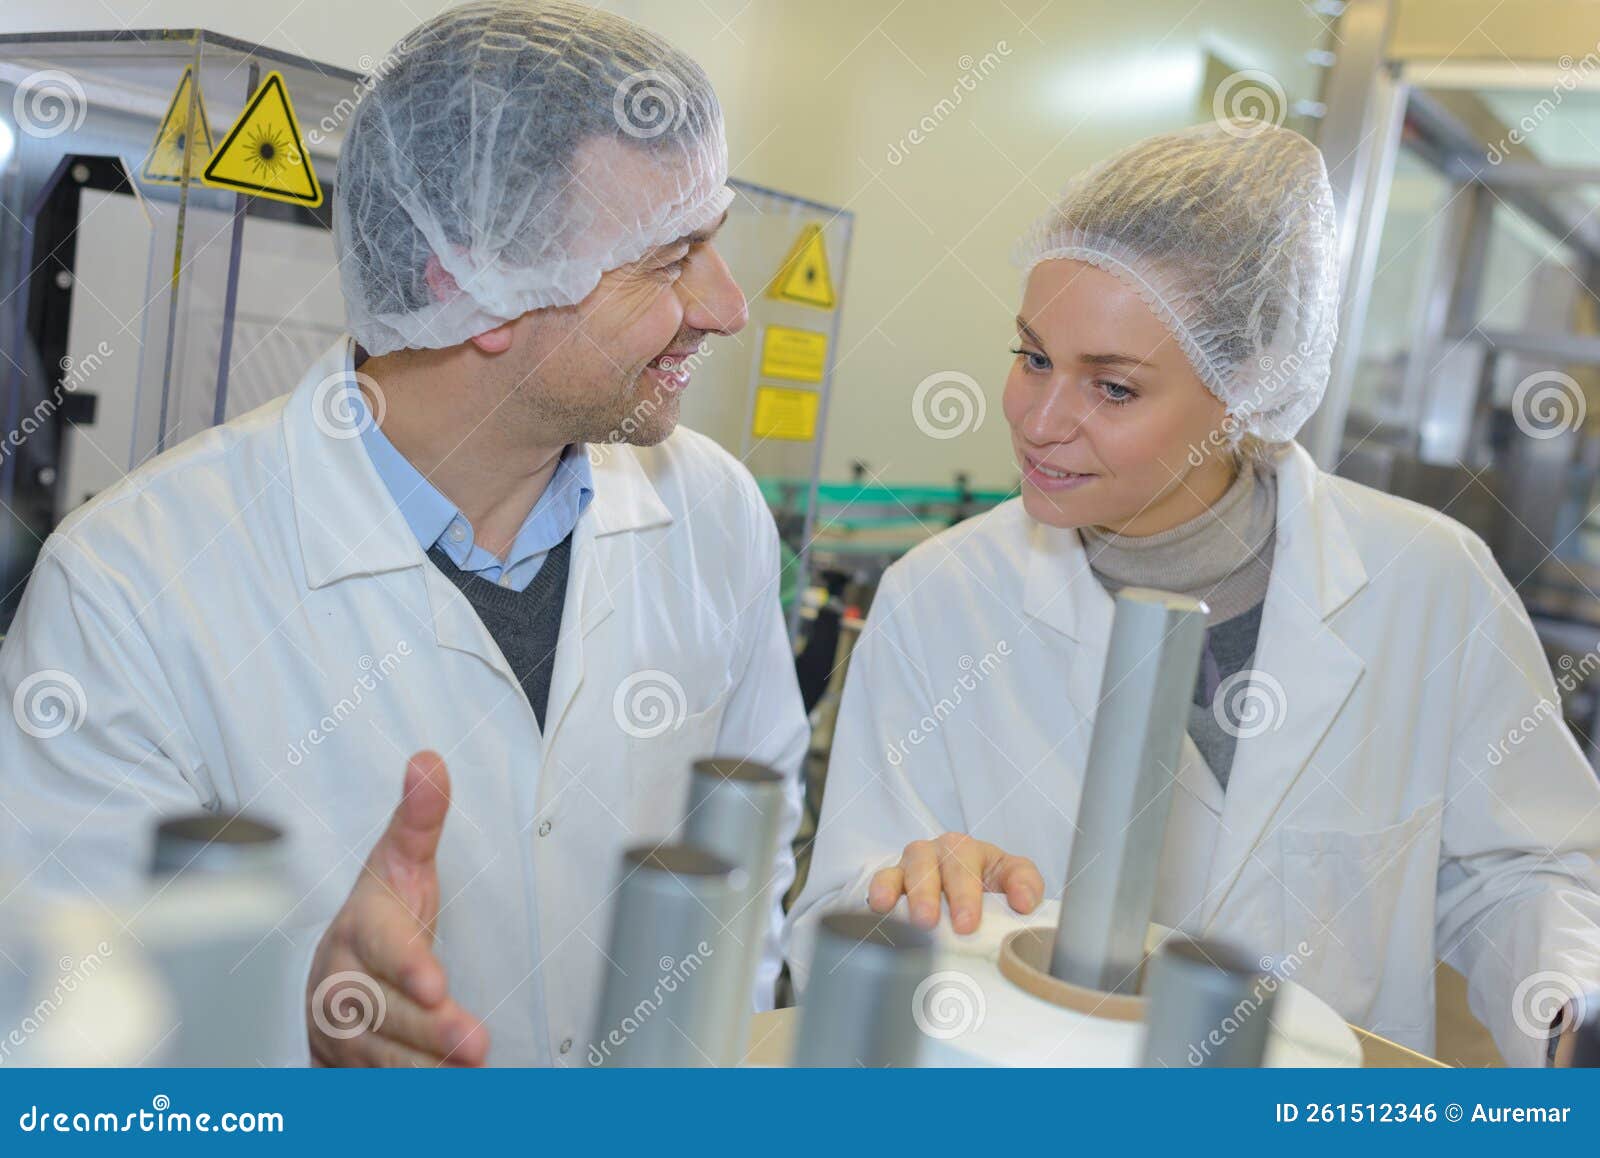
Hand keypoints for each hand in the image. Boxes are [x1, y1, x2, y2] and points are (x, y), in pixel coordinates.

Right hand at [307, 751, 489, 1065]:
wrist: (337, 972)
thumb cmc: (378, 915)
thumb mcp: (400, 863)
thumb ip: (419, 820)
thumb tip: (429, 762)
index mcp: (356, 933)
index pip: (380, 952)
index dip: (406, 969)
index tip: (436, 985)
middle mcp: (342, 988)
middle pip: (383, 1015)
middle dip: (428, 1035)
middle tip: (476, 1046)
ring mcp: (341, 1036)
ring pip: (379, 1061)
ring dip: (422, 1074)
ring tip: (470, 1074)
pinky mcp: (348, 1073)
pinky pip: (375, 1090)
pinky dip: (407, 1096)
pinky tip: (450, 1097)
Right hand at [867, 832, 1043, 933]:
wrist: (949, 884)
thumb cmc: (981, 882)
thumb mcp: (1011, 878)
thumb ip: (1026, 885)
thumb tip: (1024, 903)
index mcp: (972, 850)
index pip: (982, 865)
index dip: (979, 893)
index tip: (977, 920)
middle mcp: (943, 850)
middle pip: (949, 864)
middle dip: (955, 894)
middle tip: (961, 926)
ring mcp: (915, 862)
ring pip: (915, 868)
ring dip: (919, 895)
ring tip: (921, 921)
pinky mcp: (892, 878)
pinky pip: (883, 879)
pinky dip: (882, 891)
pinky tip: (881, 906)